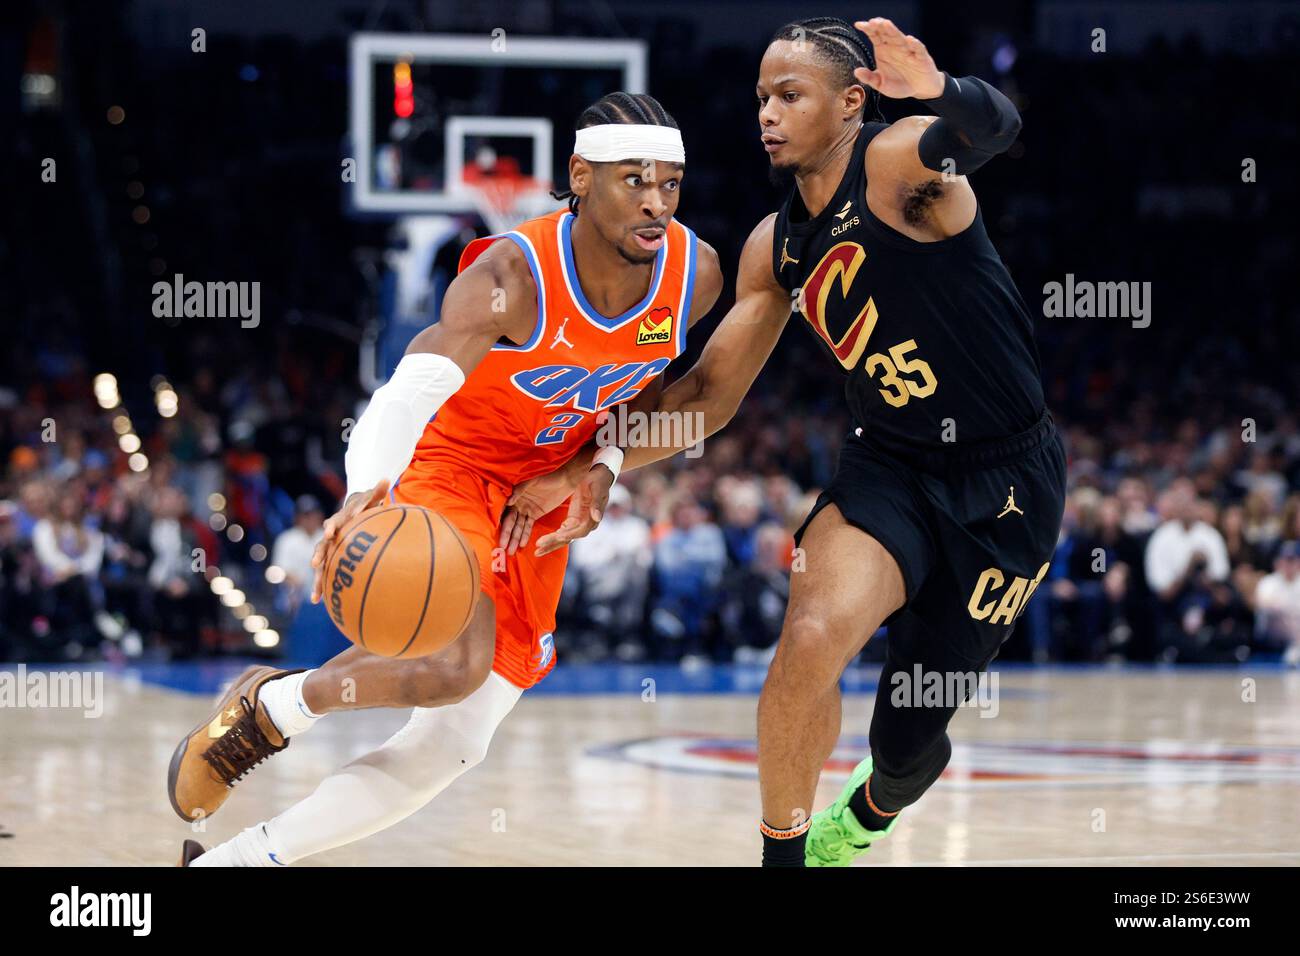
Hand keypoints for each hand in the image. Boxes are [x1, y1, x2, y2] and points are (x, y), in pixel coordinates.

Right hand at [310, 479, 388, 603]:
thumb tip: (385, 479)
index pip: (334, 522)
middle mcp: (330, 536)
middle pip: (321, 545)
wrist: (353, 513)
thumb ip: (377, 491)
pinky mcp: (332, 560)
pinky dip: (322, 587)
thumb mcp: (371, 498)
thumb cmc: (365, 507)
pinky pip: (326, 574)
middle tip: (315, 563)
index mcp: (340, 521)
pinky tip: (318, 602)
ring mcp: (330, 549)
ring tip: (317, 594)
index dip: (332, 526)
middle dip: (319, 554)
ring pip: (321, 564)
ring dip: (318, 578)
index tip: (330, 531)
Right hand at [498, 456, 586, 555]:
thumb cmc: (547, 475)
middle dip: (507, 535)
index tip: (494, 533)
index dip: (499, 522)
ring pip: (518, 526)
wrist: (564, 478)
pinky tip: (521, 544)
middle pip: (510, 521)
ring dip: (514, 538)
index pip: (503, 510)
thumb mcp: (533, 480)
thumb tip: (508, 501)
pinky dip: (525, 535)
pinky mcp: (535, 513)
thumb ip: (520, 490)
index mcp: (514, 494)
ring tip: (511, 551)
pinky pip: (528, 526)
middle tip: (503, 548)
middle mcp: (517, 503)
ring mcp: (526, 509)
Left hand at [532, 465, 614, 556]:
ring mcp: (578, 524)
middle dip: (554, 543)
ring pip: (563, 538)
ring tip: (537, 551)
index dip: (569, 534)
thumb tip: (597, 517)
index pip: (580, 531)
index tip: (556, 536)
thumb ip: (597, 504)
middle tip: (538, 548)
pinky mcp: (572, 521)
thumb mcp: (599, 490)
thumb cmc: (599, 482)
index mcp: (592, 519)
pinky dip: (551, 538)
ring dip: (550, 545)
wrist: (598, 477)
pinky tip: (541, 543)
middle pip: (568, 538)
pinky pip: (560, 533)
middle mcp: (585, 525)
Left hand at [854, 18, 944, 100]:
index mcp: (883, 50)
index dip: (868, 29)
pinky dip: (914, 44)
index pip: (875, 35)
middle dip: (880, 26)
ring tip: (886, 24)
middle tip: (872, 22)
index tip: (859, 25)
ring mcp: (908, 50)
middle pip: (886, 33)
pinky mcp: (921, 57)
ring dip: (893, 31)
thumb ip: (869, 78)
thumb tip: (856, 71)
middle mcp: (895, 47)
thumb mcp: (881, 84)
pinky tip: (909, 40)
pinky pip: (918, 49)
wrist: (919, 90)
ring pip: (900, 38)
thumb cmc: (900, 84)